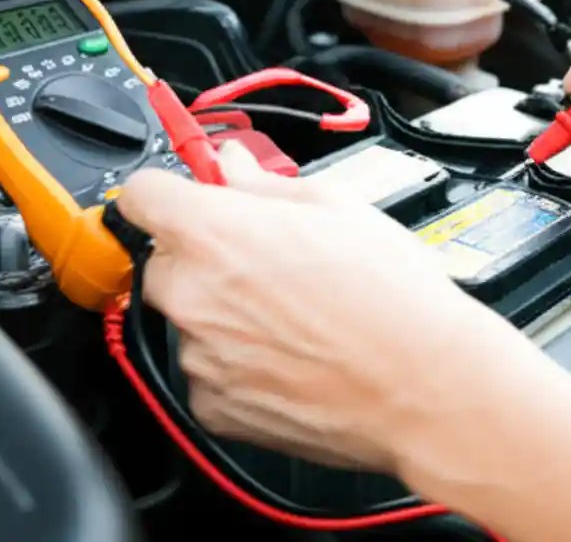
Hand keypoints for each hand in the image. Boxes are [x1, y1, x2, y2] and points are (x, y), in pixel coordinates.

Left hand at [114, 143, 536, 473]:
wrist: (427, 388)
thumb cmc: (395, 299)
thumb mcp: (338, 208)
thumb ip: (265, 181)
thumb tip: (231, 163)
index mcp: (212, 232)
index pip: (143, 194)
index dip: (170, 192)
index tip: (191, 198)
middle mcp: (192, 294)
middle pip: (164, 261)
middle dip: (203, 257)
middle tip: (267, 263)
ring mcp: (198, 356)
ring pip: (189, 319)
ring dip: (223, 313)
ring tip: (294, 317)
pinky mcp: (212, 407)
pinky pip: (207, 372)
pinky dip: (236, 365)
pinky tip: (292, 357)